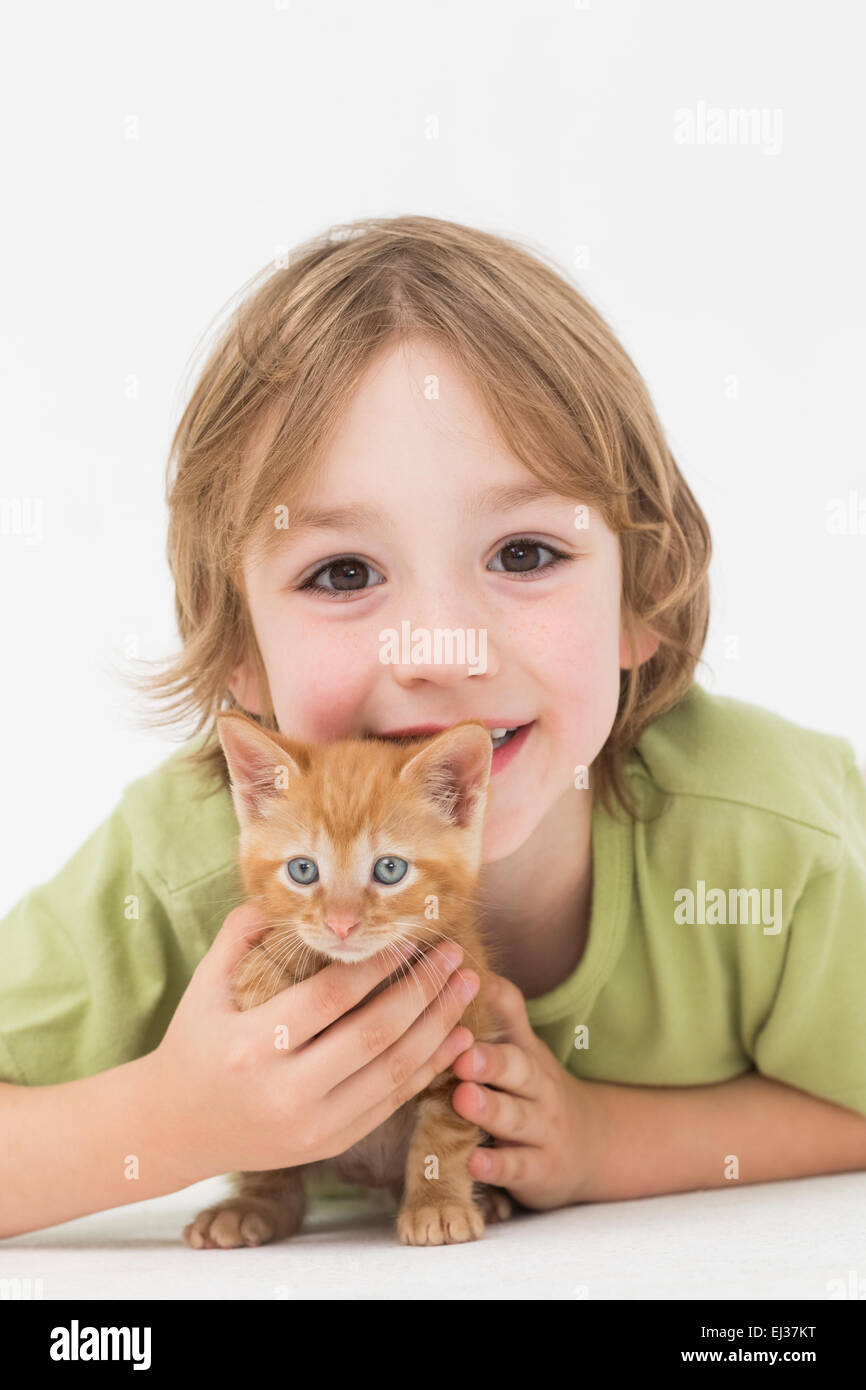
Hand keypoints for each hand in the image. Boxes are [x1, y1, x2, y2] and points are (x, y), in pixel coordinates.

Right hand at [150, 902, 478, 1179]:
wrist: (175, 1128)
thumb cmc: (194, 1043)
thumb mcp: (205, 983)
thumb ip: (241, 932)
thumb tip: (286, 893)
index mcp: (252, 1044)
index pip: (332, 997)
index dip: (378, 964)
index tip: (409, 937)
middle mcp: (286, 1091)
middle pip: (375, 1034)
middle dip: (423, 990)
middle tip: (454, 955)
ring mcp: (312, 1125)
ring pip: (394, 1072)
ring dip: (439, 1027)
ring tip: (467, 989)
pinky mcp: (330, 1144)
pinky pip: (392, 1103)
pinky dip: (429, 1068)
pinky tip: (455, 1037)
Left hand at [450, 972, 599, 1210]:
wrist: (595, 1144)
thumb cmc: (537, 1088)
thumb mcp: (524, 1046)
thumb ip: (498, 1009)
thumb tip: (463, 962)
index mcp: (526, 1051)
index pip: (511, 1019)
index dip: (489, 1001)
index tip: (462, 985)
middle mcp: (537, 1086)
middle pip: (517, 1069)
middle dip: (490, 1060)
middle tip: (463, 1054)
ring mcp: (540, 1128)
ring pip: (516, 1118)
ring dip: (490, 1109)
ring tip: (464, 1099)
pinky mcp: (539, 1169)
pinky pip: (517, 1168)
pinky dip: (496, 1166)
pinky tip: (473, 1162)